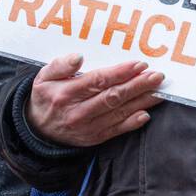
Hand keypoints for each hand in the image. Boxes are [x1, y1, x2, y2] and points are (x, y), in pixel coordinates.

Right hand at [25, 54, 164, 147]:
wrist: (37, 130)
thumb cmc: (45, 97)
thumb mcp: (43, 77)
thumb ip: (60, 65)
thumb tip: (78, 57)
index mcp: (66, 94)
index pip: (98, 81)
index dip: (120, 73)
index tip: (139, 65)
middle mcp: (78, 112)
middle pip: (113, 97)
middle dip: (138, 86)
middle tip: (157, 76)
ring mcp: (87, 127)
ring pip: (118, 112)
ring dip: (141, 102)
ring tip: (158, 91)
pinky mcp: (94, 138)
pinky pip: (116, 130)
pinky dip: (132, 123)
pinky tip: (146, 114)